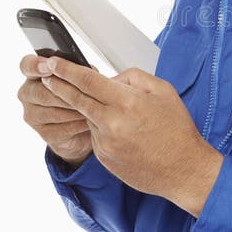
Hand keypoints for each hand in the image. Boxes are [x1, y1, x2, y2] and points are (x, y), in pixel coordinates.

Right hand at [18, 55, 94, 165]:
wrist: (84, 124)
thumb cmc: (80, 94)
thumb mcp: (80, 77)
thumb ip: (78, 70)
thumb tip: (86, 69)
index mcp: (35, 73)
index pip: (27, 65)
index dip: (36, 66)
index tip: (49, 66)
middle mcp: (28, 93)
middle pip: (41, 93)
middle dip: (67, 93)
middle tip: (86, 93)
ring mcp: (33, 115)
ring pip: (53, 112)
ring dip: (75, 110)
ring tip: (94, 107)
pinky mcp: (44, 133)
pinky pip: (62, 128)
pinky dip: (79, 124)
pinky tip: (90, 121)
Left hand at [37, 57, 223, 215]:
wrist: (183, 168)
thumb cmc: (177, 130)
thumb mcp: (163, 91)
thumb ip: (133, 78)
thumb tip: (111, 78)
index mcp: (127, 102)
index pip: (88, 81)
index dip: (67, 70)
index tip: (53, 63)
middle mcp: (111, 123)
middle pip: (76, 99)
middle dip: (59, 86)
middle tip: (47, 77)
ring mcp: (105, 143)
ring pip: (89, 118)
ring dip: (93, 111)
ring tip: (123, 117)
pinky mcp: (104, 158)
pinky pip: (96, 136)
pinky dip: (103, 130)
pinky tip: (125, 135)